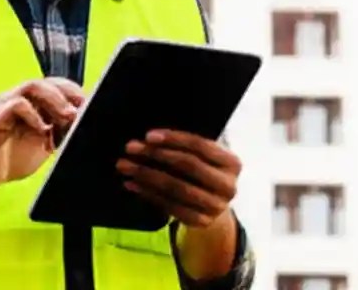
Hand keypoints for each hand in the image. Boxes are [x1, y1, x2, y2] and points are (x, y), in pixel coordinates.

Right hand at [0, 78, 84, 194]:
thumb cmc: (13, 157)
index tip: (88, 104)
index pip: (53, 85)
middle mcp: (16, 98)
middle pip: (45, 82)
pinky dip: (33, 114)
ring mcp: (4, 106)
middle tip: (80, 110)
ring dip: (53, 99)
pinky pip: (15, 105)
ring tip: (66, 116)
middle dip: (66, 94)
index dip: (72, 91)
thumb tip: (83, 123)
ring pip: (31, 87)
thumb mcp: (46, 144)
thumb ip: (61, 132)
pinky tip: (42, 128)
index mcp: (29, 103)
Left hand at [117, 129, 239, 227]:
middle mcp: (228, 186)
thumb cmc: (200, 171)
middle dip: (156, 154)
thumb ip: (182, 146)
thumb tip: (146, 140)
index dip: (174, 139)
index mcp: (232, 163)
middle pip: (188, 165)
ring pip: (176, 187)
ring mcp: (216, 206)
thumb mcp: (201, 156)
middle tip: (130, 148)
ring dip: (146, 175)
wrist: (212, 203)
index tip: (148, 135)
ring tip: (125, 166)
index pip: (201, 146)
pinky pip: (170, 206)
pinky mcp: (201, 221)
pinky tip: (132, 183)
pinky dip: (148, 193)